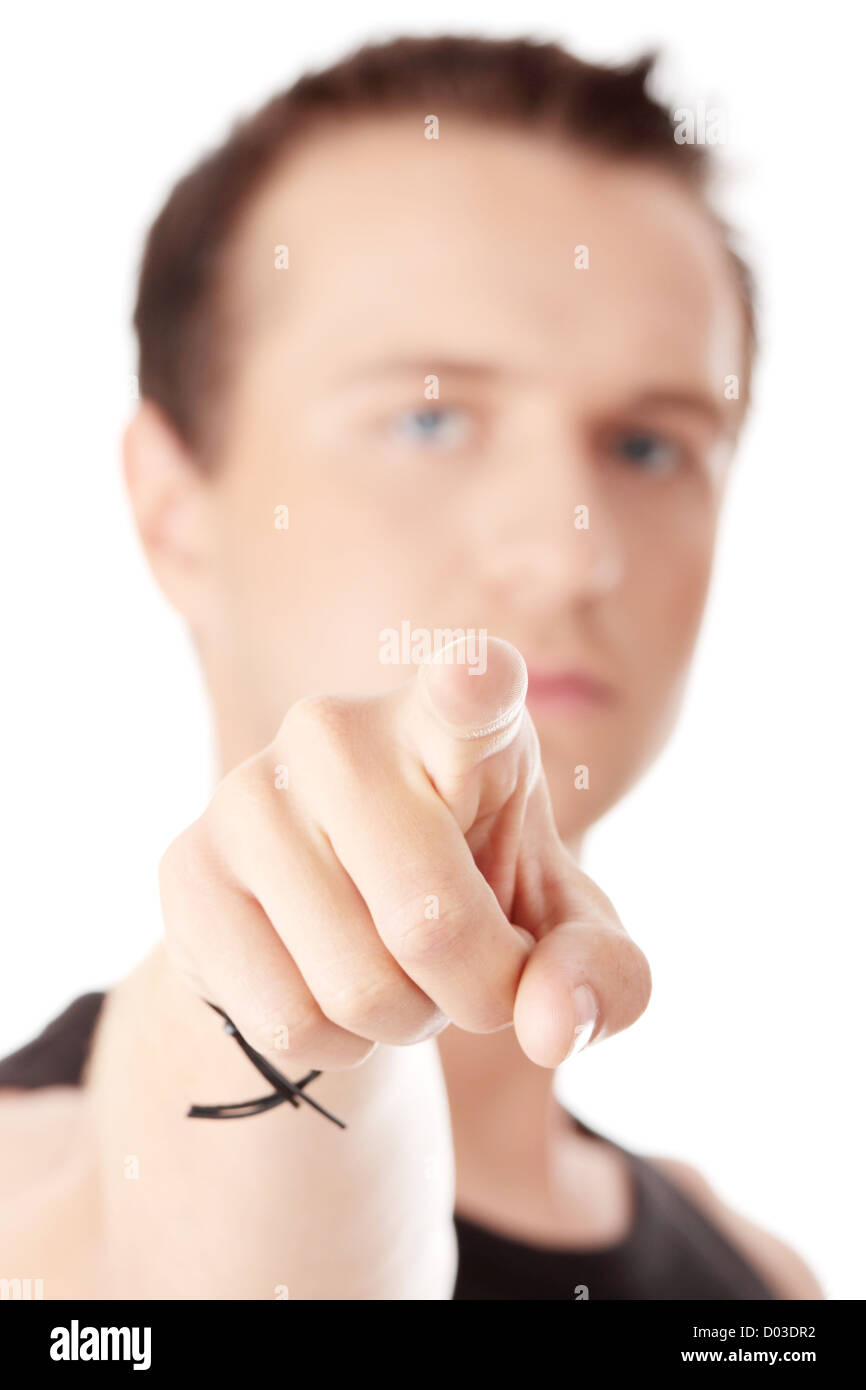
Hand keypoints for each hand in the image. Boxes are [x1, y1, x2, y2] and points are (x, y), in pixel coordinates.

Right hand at [158, 637, 650, 1072]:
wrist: (329, 922)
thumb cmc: (470, 897)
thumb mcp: (557, 931)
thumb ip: (598, 970)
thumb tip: (550, 1025)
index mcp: (456, 718)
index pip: (468, 686)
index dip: (476, 686)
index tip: (479, 675)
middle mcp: (340, 730)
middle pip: (433, 922)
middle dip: (479, 994)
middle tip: (474, 979)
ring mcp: (250, 792)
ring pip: (360, 986)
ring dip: (405, 1022)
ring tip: (398, 974)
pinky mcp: (187, 868)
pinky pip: (287, 1018)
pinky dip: (336, 1044)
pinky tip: (329, 990)